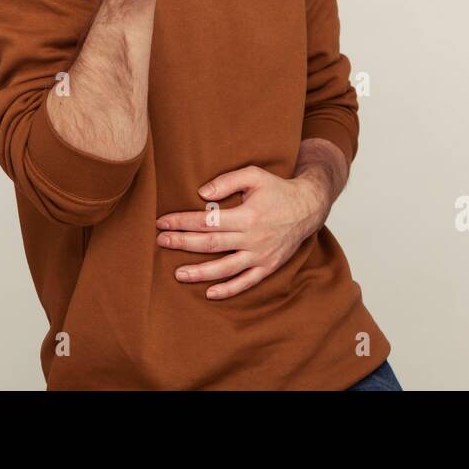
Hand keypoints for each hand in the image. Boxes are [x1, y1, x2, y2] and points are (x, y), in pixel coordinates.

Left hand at [154, 164, 330, 299]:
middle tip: (160, 242)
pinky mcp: (268, 266)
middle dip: (183, 243)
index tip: (163, 223)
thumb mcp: (254, 175)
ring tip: (178, 274)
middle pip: (211, 244)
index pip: (207, 220)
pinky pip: (247, 282)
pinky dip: (229, 289)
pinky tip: (210, 292)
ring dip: (200, 272)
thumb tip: (201, 192)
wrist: (308, 207)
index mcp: (248, 215)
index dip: (182, 222)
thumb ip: (227, 181)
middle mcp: (253, 238)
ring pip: (226, 268)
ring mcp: (261, 255)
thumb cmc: (277, 189)